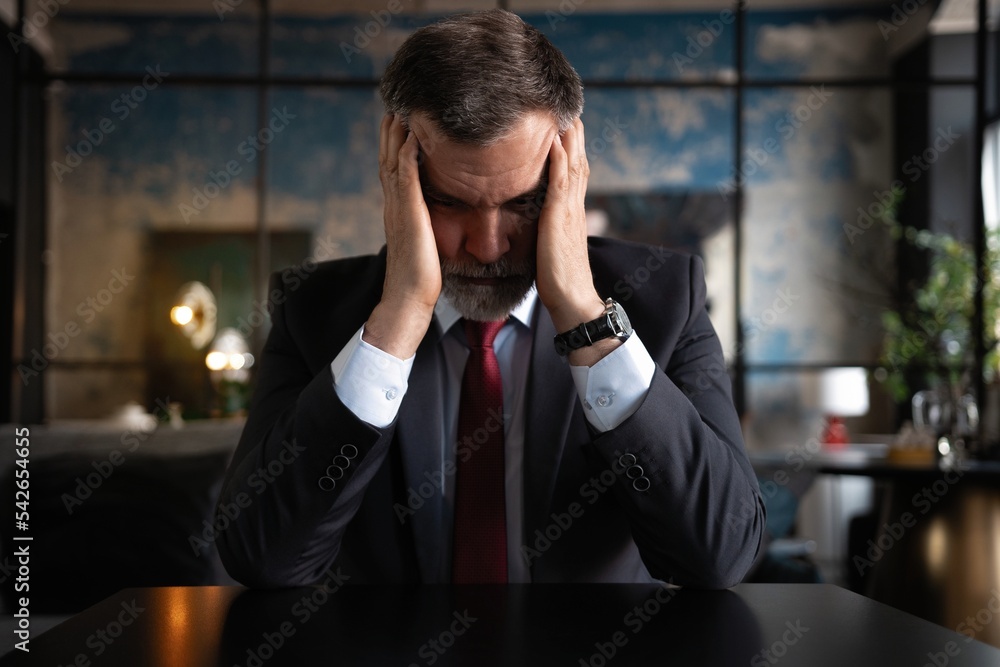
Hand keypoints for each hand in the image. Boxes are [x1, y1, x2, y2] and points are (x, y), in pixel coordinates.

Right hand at [363, 114, 441, 358]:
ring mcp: (397, 207)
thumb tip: (434, 218)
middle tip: (395, 105)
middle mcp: (393, 204)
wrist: (409, 297)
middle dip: (391, 132)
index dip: (393, 145)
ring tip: (400, 110)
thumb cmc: (421, 277)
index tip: (399, 122)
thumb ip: (425, 224)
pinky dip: (407, 153)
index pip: (393, 169)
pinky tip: (413, 136)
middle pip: (387, 158)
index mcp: (397, 210)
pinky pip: (405, 176)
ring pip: (392, 161)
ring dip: (396, 134)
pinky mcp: (408, 213)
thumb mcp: (424, 242)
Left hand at [535, 119, 604, 332]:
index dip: (571, 147)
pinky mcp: (560, 219)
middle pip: (578, 160)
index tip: (565, 123)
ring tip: (565, 111)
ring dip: (569, 137)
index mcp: (572, 212)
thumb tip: (538, 218)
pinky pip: (561, 183)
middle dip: (574, 134)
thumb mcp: (551, 245)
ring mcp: (570, 211)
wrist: (572, 300)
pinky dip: (559, 160)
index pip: (574, 171)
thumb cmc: (559, 279)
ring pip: (573, 165)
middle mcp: (575, 206)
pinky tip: (553, 142)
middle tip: (569, 106)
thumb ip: (548, 227)